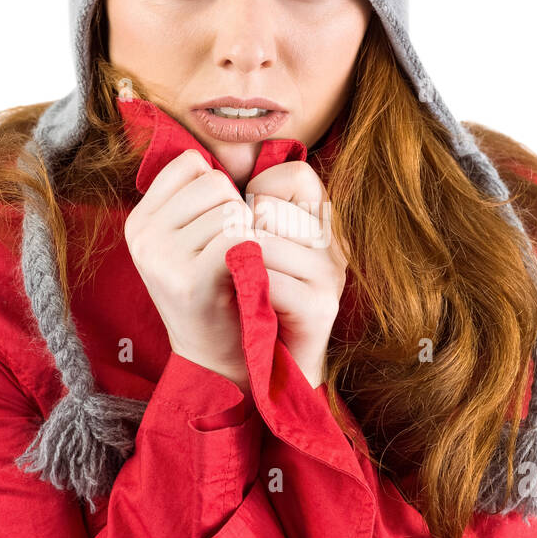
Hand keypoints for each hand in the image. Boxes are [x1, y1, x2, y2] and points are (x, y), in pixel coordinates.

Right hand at [124, 149, 257, 393]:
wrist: (218, 361)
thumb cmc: (217, 291)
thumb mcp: (192, 239)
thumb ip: (197, 197)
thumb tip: (224, 152)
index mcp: (140, 221)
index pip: (192, 165)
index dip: (219, 192)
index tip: (218, 230)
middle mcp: (142, 236)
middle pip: (214, 183)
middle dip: (236, 213)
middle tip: (232, 255)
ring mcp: (160, 258)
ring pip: (230, 209)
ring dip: (248, 235)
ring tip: (236, 269)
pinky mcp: (188, 280)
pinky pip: (237, 238)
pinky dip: (253, 254)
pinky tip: (244, 277)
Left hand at [244, 161, 347, 388]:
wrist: (253, 370)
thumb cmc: (236, 300)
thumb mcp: (239, 242)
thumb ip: (237, 204)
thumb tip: (204, 167)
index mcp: (319, 220)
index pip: (295, 174)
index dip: (256, 196)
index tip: (242, 228)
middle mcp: (333, 242)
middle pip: (273, 208)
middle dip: (238, 232)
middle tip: (234, 264)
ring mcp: (331, 276)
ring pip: (267, 242)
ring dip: (238, 263)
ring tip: (236, 284)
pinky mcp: (322, 309)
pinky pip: (271, 280)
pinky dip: (248, 289)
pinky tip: (244, 302)